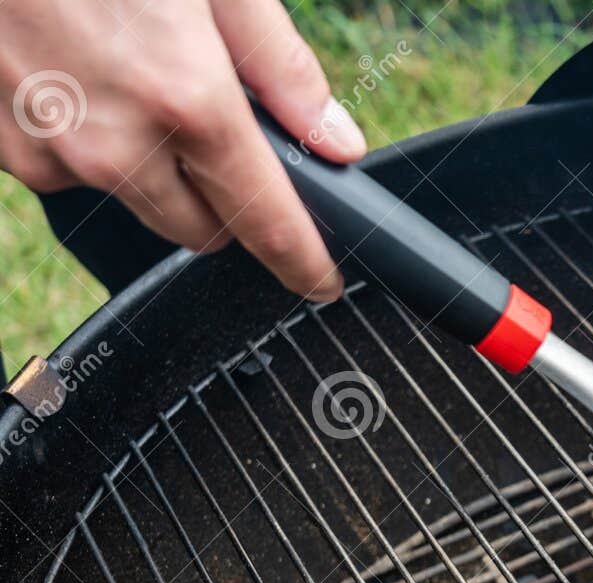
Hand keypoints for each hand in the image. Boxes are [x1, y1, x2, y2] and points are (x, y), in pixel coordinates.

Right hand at [0, 0, 366, 300]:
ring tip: (132, 72)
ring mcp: (50, 150)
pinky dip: (83, 137)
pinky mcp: (1, 145)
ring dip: (149, 164)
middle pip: (201, 229)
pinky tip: (78, 71)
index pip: (267, 224)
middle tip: (216, 124)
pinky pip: (65, 169)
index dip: (305, 261)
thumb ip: (282, 70)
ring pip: (133, 201)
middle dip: (223, 196)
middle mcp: (116, 144)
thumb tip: (337, 141)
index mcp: (187, 101)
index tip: (322, 280)